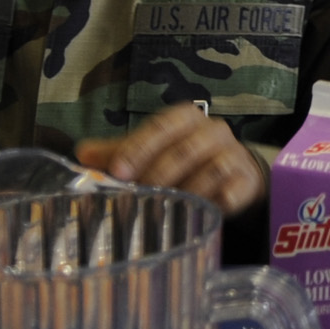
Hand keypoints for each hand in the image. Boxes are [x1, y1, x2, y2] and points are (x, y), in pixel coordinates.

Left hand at [76, 103, 267, 216]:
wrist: (234, 170)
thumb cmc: (184, 158)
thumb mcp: (153, 150)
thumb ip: (120, 152)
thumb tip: (82, 154)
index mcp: (185, 119)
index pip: (162, 125)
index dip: (139, 147)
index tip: (118, 171)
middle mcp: (212, 131)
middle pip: (186, 147)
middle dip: (160, 172)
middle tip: (139, 194)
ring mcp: (233, 154)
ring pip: (212, 168)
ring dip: (187, 189)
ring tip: (168, 207)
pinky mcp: (247, 180)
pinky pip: (236, 189)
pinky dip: (222, 199)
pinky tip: (207, 209)